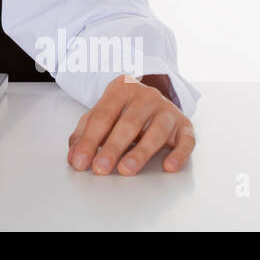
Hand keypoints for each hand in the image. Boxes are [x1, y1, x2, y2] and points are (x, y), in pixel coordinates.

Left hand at [67, 73, 195, 174]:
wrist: (155, 98)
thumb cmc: (124, 110)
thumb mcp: (103, 114)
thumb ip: (86, 133)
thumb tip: (74, 156)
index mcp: (122, 90)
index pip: (103, 116)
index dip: (90, 140)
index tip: (80, 161)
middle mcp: (147, 96)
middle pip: (128, 124)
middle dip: (112, 148)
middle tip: (100, 168)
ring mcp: (168, 110)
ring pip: (156, 132)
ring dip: (140, 153)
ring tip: (126, 170)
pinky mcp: (185, 125)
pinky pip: (186, 140)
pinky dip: (178, 154)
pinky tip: (168, 167)